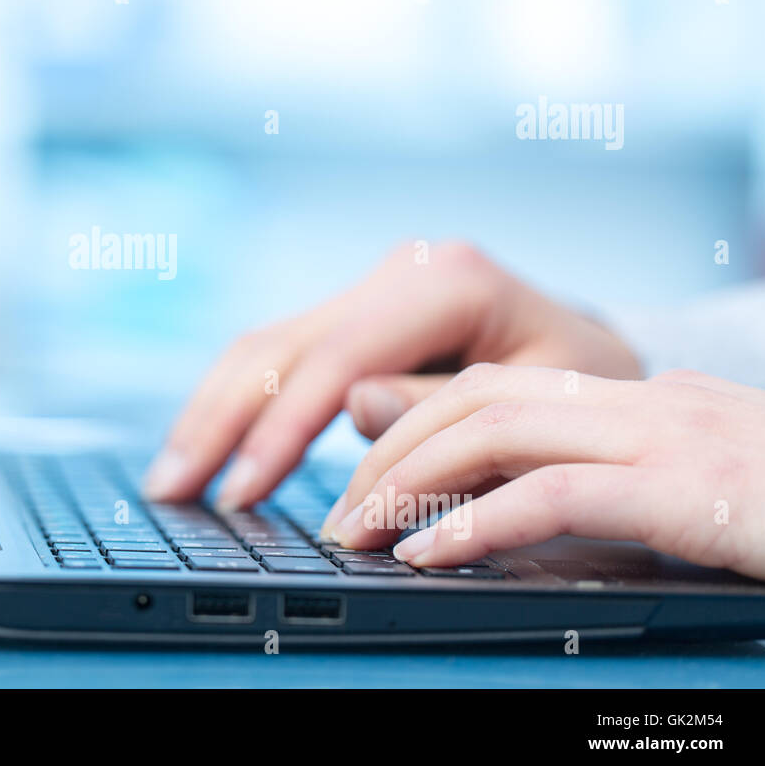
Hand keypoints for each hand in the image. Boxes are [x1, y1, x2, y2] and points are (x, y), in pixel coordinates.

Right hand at [144, 241, 640, 508]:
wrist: (595, 349)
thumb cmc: (586, 383)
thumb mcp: (546, 399)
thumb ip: (446, 406)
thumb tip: (353, 410)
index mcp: (450, 281)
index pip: (340, 359)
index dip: (281, 431)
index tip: (241, 494)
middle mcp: (401, 271)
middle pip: (283, 345)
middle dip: (219, 422)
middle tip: (170, 492)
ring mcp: (373, 288)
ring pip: (266, 345)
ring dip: (211, 413)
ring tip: (169, 480)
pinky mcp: (357, 314)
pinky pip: (282, 356)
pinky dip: (237, 404)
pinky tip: (205, 445)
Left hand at [323, 365, 764, 581]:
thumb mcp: (695, 490)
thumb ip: (611, 478)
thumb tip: (516, 498)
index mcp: (645, 399)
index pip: (499, 390)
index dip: (417, 426)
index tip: (364, 478)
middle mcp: (649, 400)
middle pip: (481, 400)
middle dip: (392, 453)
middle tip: (339, 514)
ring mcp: (672, 435)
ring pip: (499, 432)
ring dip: (411, 482)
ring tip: (358, 532)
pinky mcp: (690, 489)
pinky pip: (554, 495)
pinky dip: (476, 522)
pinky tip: (427, 554)